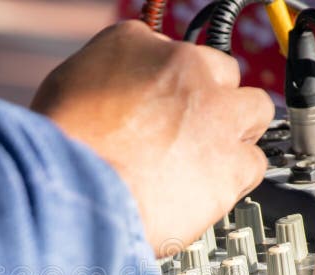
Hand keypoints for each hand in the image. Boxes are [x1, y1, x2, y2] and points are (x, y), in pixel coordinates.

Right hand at [32, 21, 272, 256]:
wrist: (73, 189)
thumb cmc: (59, 149)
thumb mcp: (63, 89)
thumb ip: (102, 84)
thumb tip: (113, 98)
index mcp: (136, 44)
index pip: (172, 51)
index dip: (172, 86)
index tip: (167, 105)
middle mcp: (183, 68)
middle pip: (223, 73)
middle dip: (212, 101)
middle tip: (192, 133)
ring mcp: (214, 113)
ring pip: (253, 111)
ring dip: (235, 133)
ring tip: (206, 162)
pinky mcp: (231, 162)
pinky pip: (254, 162)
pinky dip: (237, 176)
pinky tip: (212, 189)